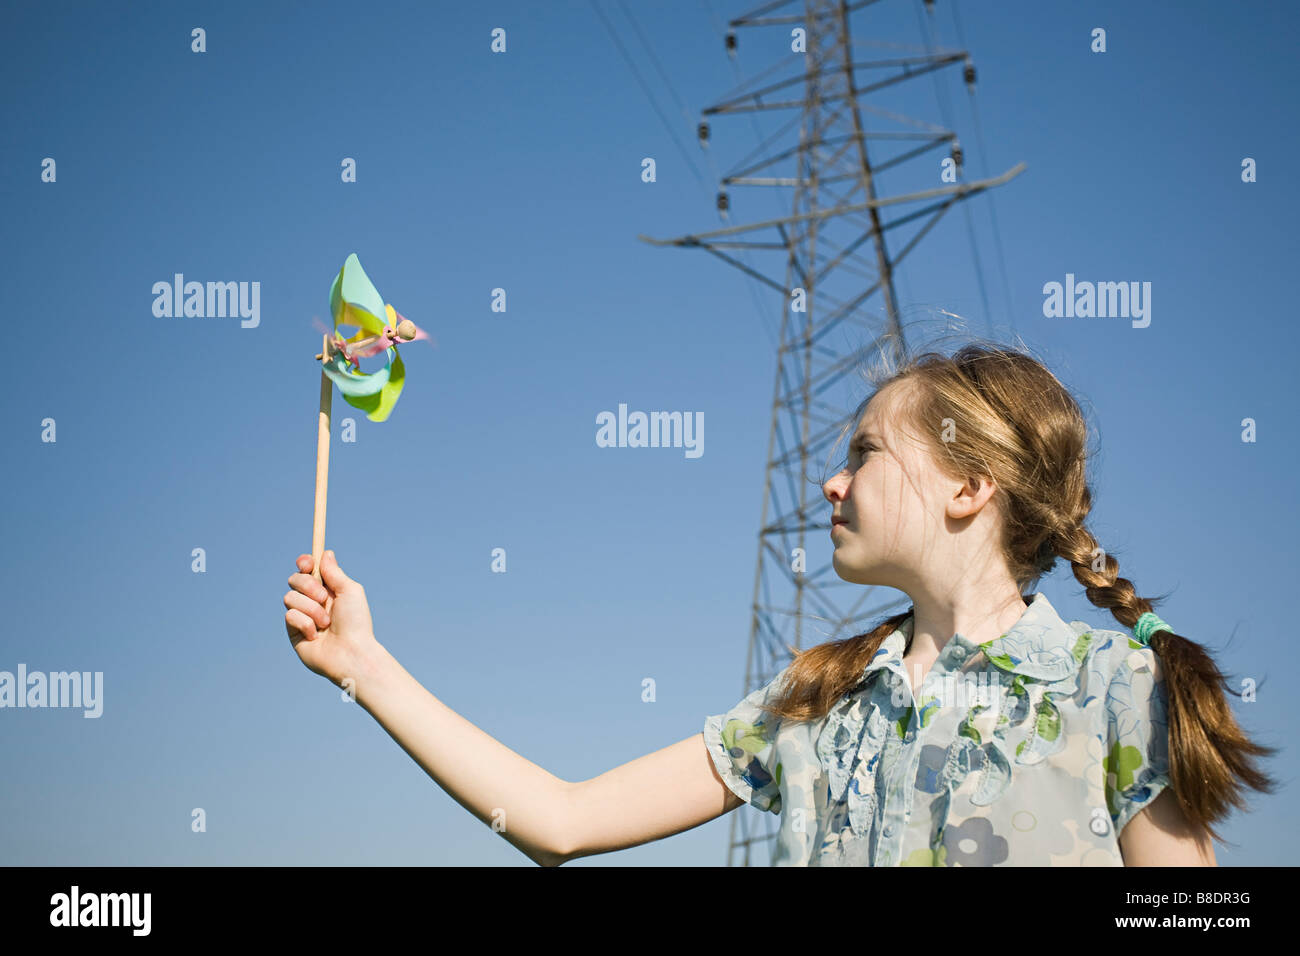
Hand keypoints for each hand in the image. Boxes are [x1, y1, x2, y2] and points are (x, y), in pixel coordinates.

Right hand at [284, 550, 380, 685]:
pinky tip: (316, 635)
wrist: (351, 652)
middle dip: (307, 585)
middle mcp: (312, 601)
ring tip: (325, 623)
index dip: (304, 563)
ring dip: (311, 608)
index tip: (307, 563)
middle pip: (294, 579)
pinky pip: (289, 615)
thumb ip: (334, 572)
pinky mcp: (293, 632)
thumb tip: (326, 553)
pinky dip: (305, 623)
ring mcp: (302, 616)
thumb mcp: (349, 591)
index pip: (308, 570)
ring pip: (289, 597)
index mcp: (327, 590)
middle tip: (323, 597)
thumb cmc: (356, 622)